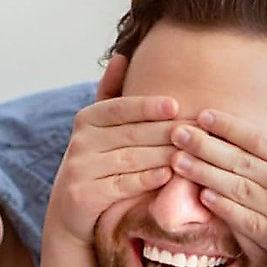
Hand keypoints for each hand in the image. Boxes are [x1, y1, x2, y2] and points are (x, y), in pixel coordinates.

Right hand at [45, 55, 177, 245]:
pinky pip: (122, 184)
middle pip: (131, 134)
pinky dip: (146, 179)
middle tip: (196, 131)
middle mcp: (81, 141)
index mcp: (86, 119)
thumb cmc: (97, 162)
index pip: (120, 108)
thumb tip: (121, 56)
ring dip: (163, 155)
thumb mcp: (98, 127)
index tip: (176, 105)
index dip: (147, 106)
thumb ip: (110, 94)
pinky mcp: (85, 195)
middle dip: (165, 132)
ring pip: (130, 158)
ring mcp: (81, 169)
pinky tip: (167, 174)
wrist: (71, 210)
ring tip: (190, 153)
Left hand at [168, 75, 266, 256]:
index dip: (229, 127)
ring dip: (205, 175)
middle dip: (205, 146)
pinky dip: (223, 209)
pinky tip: (202, 196)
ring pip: (236, 189)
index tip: (202, 115)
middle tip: (176, 133)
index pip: (259, 138)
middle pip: (241, 161)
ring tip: (177, 161)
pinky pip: (245, 222)